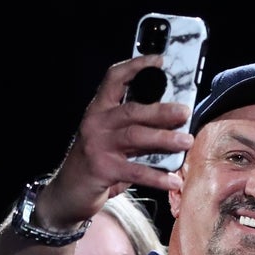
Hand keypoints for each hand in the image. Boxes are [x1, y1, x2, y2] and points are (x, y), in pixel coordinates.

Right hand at [46, 55, 192, 226]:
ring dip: (165, 138)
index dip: (136, 67)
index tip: (160, 61)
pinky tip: (174, 180)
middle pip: (132, 110)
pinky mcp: (102, 169)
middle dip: (161, 109)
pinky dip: (158, 176)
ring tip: (187, 141)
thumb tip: (174, 122)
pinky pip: (135, 170)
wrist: (67, 194)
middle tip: (185, 111)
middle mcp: (96, 123)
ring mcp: (97, 145)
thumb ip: (135, 128)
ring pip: (136, 136)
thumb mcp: (111, 140)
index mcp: (99, 110)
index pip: (114, 78)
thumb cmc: (96, 164)